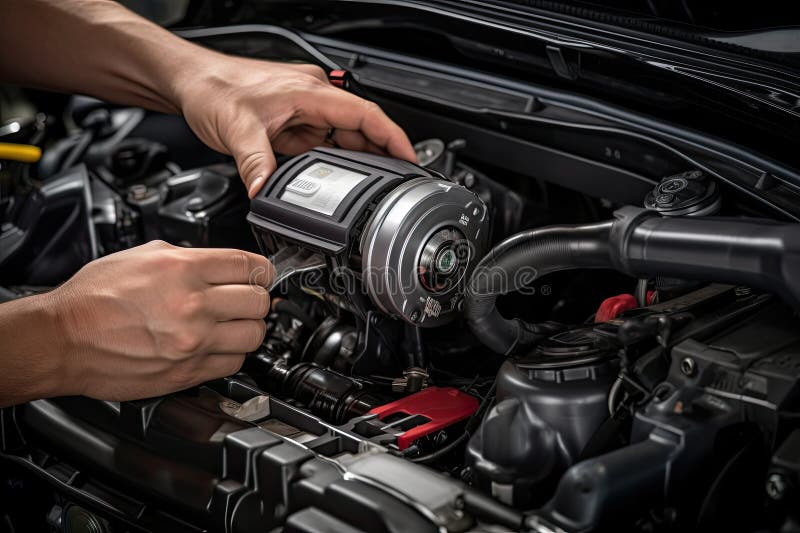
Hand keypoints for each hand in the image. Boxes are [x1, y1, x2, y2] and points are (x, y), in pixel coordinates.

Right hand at [46, 241, 273, 400]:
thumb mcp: (141, 257)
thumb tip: (218, 263)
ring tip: (232, 324)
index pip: (251, 265)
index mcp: (184, 270)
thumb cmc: (91, 299)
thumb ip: (187, 258)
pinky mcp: (188, 372)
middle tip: (246, 299)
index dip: (261, 269)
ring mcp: (193, 342)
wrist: (62, 340)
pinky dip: (231, 355)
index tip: (261, 274)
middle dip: (256, 298)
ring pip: (254, 335)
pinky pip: (233, 364)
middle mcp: (194, 305)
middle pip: (259, 301)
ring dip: (247, 328)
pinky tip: (217, 346)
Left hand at [176, 56, 416, 196]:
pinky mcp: (293, 121)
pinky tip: (333, 177)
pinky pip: (323, 143)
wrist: (189, 79)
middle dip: (380, 155)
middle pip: (360, 128)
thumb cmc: (213, 86)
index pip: (366, 114)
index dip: (393, 138)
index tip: (411, 159)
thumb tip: (266, 194)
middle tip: (394, 184)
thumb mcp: (236, 129)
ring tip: (369, 186)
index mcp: (309, 91)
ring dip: (356, 159)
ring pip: (343, 137)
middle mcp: (312, 96)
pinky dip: (332, 160)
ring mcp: (304, 109)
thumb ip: (256, 165)